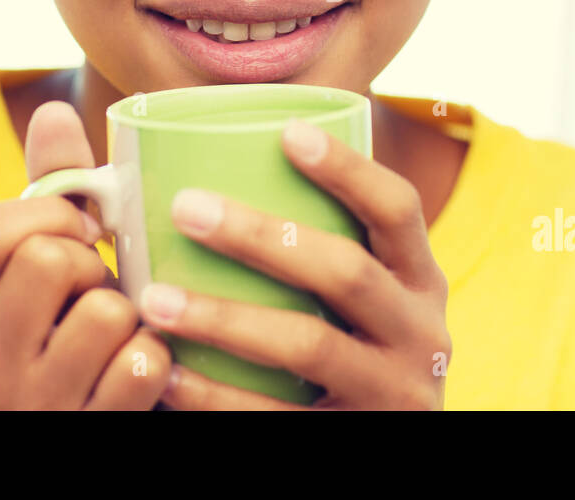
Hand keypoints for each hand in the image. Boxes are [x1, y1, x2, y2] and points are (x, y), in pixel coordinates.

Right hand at [0, 99, 172, 408]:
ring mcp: (32, 412)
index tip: (73, 229)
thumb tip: (53, 109)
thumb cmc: (68, 337)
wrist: (88, 427)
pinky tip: (141, 368)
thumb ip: (48, 196)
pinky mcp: (90, 436)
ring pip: (103, 311)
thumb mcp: (42, 276)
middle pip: (47, 261)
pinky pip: (143, 364)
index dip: (44, 213)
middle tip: (97, 289)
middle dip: (92, 262)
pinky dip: (158, 359)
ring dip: (130, 313)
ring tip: (118, 333)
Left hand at [144, 118, 450, 409]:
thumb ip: (317, 254)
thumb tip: (207, 183)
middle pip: (346, 272)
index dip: (349, 169)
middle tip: (186, 207)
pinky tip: (165, 375)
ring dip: (223, 317)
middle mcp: (421, 334)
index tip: (286, 131)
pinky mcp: (353, 439)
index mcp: (421, 282)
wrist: (387, 443)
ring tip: (153, 298)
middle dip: (262, 236)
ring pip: (308, 346)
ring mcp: (393, 394)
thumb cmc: (354, 354)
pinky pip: (277, 417)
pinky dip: (214, 397)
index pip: (398, 209)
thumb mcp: (367, 305)